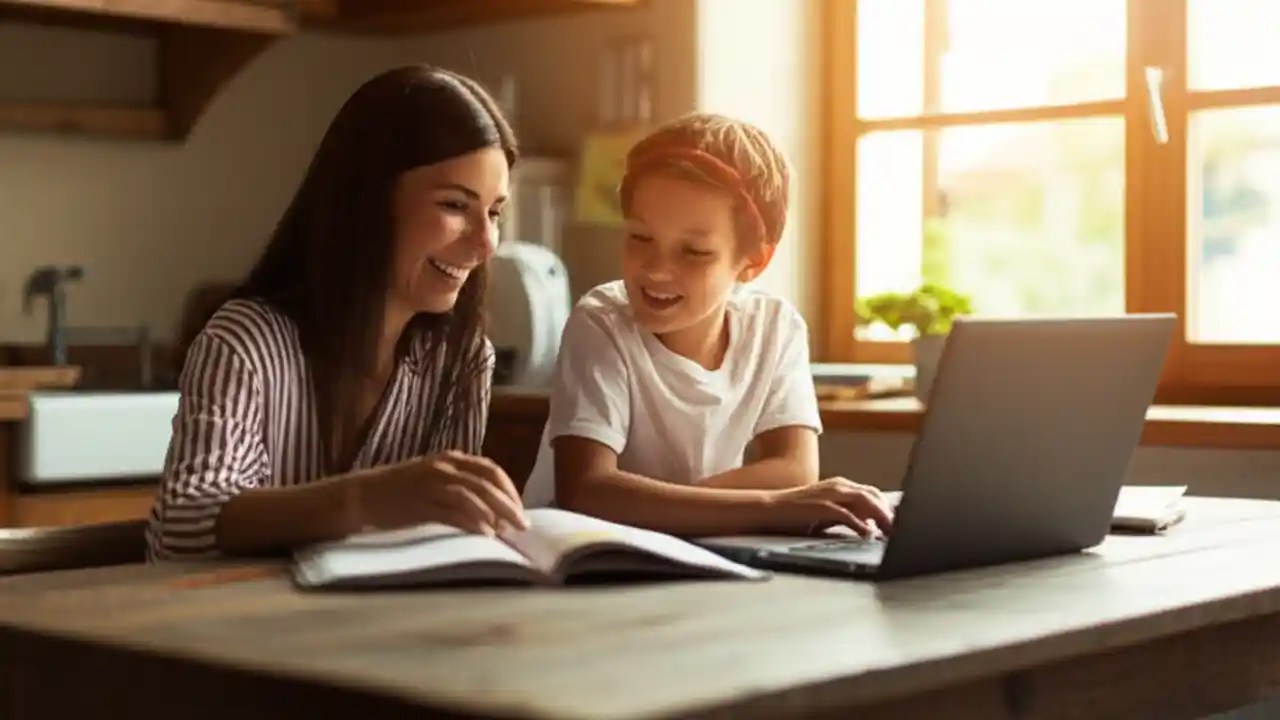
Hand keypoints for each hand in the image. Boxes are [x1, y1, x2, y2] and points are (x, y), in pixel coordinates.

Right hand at [350, 450, 528, 535]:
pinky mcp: (419, 504)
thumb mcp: (432, 480)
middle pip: (487, 482)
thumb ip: (460, 487)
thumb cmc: (398, 492)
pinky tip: (485, 534)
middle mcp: (443, 467)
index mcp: (449, 459)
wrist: (360, 496)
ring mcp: (430, 484)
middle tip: (523, 525)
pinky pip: (452, 512)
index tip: (520, 509)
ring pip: (473, 495)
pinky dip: (472, 522)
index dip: (510, 490)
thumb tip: (493, 511)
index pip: (490, 470)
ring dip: (495, 514)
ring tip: (508, 532)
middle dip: (509, 504)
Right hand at [763, 477, 894, 537]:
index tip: (900, 523)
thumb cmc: (796, 514)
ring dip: (881, 518)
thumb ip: (848, 515)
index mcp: (841, 485)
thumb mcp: (826, 512)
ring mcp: (830, 494)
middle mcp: (838, 486)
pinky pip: (847, 515)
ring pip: (865, 502)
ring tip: (892, 533)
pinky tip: (869, 535)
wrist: (769, 509)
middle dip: (890, 513)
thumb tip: (870, 526)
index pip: (873, 493)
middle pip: (874, 496)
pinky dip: (861, 525)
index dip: (888, 508)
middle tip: (902, 530)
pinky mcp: (821, 506)